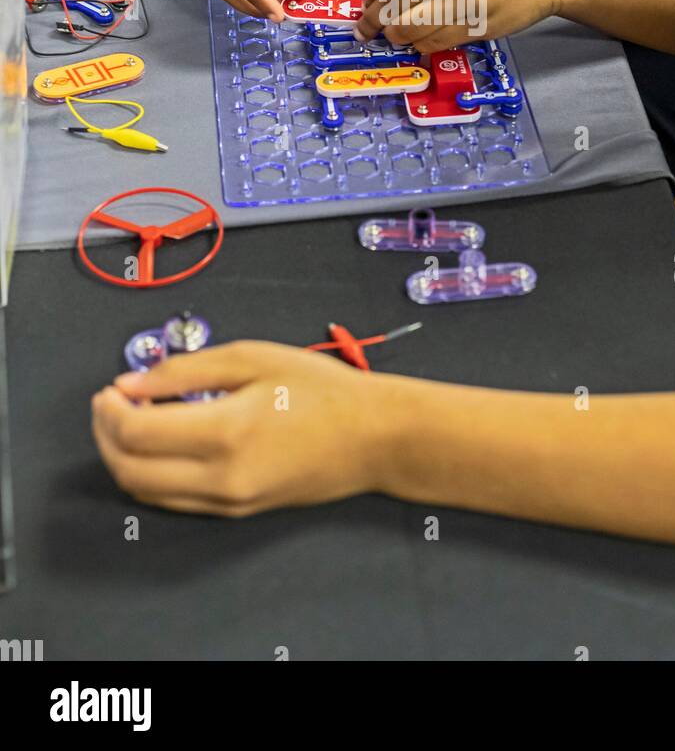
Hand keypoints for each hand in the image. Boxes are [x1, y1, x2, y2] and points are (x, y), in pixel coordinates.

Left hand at [91, 342, 392, 516]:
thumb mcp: (253, 358)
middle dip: (106, 436)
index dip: (110, 409)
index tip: (110, 388)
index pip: (136, 432)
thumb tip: (133, 383)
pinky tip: (162, 442)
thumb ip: (186, 370)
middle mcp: (221, 478)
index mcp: (226, 433)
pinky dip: (152, 474)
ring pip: (146, 494)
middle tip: (110, 404)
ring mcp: (228, 501)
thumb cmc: (323, 391)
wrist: (372, 438)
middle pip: (130, 471)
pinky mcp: (235, 511)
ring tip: (131, 420)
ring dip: (124, 458)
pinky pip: (173, 500)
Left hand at [355, 0, 566, 49]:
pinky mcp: (479, 25)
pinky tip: (421, 40)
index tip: (366, 3)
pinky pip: (436, 42)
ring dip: (396, 36)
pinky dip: (421, 45)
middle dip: (374, 20)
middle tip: (367, 29)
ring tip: (394, 36)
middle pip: (394, 2)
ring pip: (411, 28)